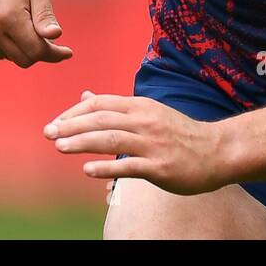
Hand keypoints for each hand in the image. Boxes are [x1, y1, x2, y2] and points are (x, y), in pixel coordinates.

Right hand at [0, 0, 72, 66]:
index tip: (67, 52)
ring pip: (8, 57)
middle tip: (48, 39)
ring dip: (21, 48)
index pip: (36, 51)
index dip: (54, 54)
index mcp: (9, 17)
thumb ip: (45, 15)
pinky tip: (7, 25)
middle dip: (39, 52)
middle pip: (23, 60)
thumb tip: (55, 35)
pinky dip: (5, 46)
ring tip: (23, 23)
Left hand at [45, 91, 228, 195]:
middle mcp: (145, 121)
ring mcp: (152, 143)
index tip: (56, 123)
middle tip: (47, 133)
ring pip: (110, 139)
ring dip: (81, 142)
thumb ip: (117, 108)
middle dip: (70, 125)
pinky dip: (106, 166)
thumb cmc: (180, 134)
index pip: (100, 103)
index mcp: (141, 106)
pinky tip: (87, 170)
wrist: (218, 151)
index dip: (74, 112)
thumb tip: (86, 96)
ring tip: (59, 147)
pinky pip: (129, 166)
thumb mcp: (149, 113)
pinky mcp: (159, 166)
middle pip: (101, 119)